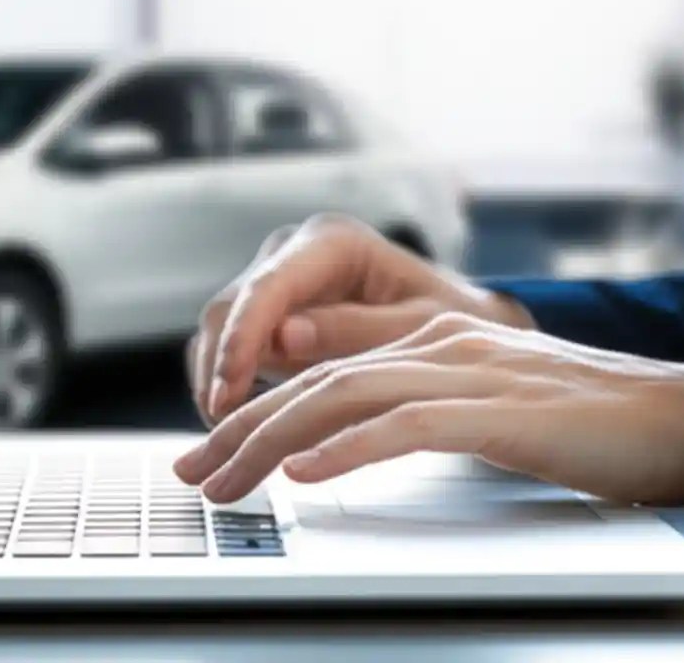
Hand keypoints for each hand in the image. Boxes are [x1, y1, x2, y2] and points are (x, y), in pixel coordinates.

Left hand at [176, 312, 683, 506]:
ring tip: (225, 480)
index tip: (208, 448)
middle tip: (192, 473)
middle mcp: (439, 343)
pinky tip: (306, 472)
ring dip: (274, 441)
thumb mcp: (482, 398)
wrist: (682, 415)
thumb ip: (412, 396)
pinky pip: (407, 425)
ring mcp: (468, 371)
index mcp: (431, 337)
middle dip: (242, 428)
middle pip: (316, 381)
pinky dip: (349, 447)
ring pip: (344, 398)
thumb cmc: (584, 417)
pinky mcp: (499, 410)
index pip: (321, 370)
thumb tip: (332, 421)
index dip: (256, 407)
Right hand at [189, 215, 533, 424]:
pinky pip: (232, 350)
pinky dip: (228, 389)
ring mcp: (278, 285)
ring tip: (228, 441)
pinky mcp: (271, 318)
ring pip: (221, 332)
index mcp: (333, 242)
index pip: (268, 288)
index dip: (242, 339)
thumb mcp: (421, 326)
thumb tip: (285, 337)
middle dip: (218, 371)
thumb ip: (357, 329)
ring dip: (217, 385)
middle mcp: (294, 255)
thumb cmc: (453, 320)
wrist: (466, 323)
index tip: (229, 388)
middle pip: (230, 309)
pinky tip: (242, 429)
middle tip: (222, 434)